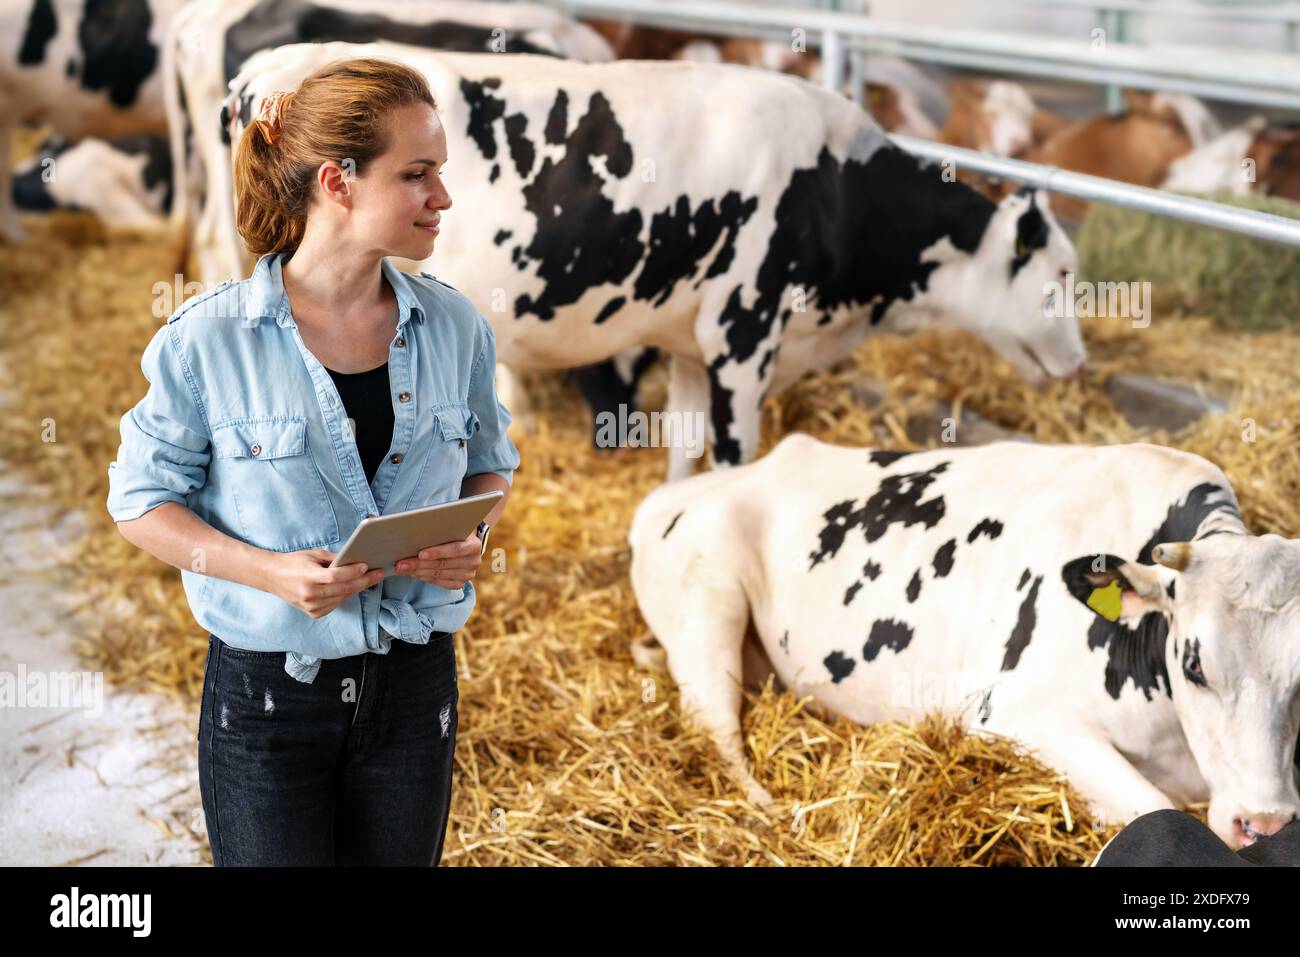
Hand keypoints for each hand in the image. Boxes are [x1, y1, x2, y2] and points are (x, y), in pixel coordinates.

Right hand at [264, 548, 382, 618]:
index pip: (335, 576)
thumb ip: (334, 559)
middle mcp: (309, 594)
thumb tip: (356, 561)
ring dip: (357, 589)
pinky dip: (344, 596)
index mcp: (308, 577)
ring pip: (342, 598)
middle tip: (378, 574)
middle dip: (364, 581)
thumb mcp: (314, 555)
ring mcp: (311, 606)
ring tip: (370, 580)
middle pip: (343, 589)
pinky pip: (335, 605)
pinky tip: (351, 588)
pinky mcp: (313, 613)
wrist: (272, 577)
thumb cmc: (294, 562)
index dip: (352, 572)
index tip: (366, 566)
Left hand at [394, 531, 481, 587]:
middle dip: (419, 564)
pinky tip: (413, 574)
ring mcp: (467, 575)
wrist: (464, 544)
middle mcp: (474, 561)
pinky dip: (425, 578)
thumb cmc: (453, 532)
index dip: (438, 552)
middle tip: (401, 563)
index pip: (455, 549)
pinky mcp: (460, 584)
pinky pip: (439, 583)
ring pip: (439, 574)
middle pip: (443, 564)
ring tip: (402, 568)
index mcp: (474, 545)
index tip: (420, 554)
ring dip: (418, 572)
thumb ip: (439, 530)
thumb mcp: (450, 528)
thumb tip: (414, 532)